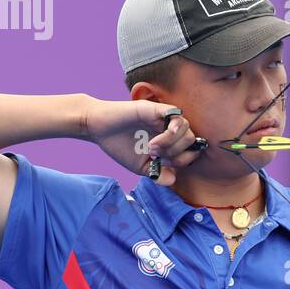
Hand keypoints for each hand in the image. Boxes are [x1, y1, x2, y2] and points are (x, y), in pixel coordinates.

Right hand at [81, 99, 207, 185]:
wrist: (98, 129)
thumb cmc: (119, 146)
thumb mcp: (141, 166)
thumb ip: (158, 174)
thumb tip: (173, 180)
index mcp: (169, 142)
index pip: (191, 150)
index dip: (183, 160)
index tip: (164, 163)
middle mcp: (169, 129)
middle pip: (191, 140)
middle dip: (176, 152)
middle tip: (154, 153)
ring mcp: (164, 118)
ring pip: (186, 129)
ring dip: (171, 143)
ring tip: (151, 147)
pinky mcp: (156, 109)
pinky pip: (176, 115)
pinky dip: (174, 128)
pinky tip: (161, 136)